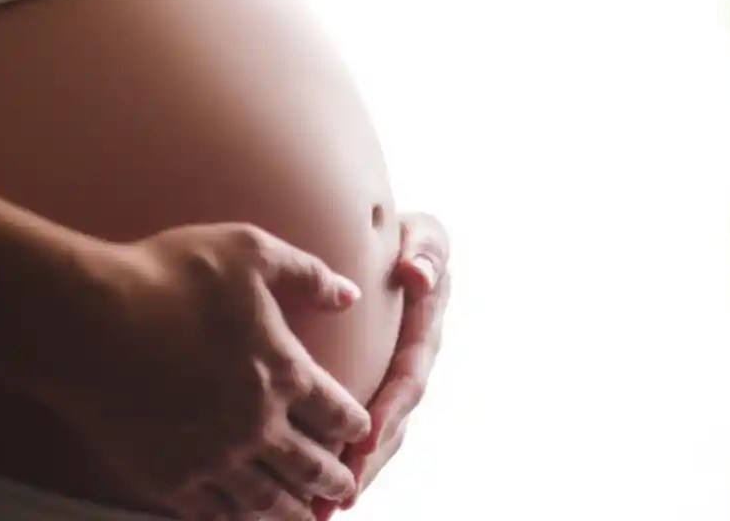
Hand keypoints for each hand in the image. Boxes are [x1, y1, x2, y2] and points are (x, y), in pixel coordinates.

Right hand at [46, 223, 370, 520]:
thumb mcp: (250, 251)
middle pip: (310, 464)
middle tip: (347, 490)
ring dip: (293, 511)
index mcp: (284, 372)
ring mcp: (213, 457)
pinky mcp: (168, 477)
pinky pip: (214, 512)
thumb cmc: (168, 277)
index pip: (337, 411)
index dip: (354, 424)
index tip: (360, 432)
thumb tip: (350, 294)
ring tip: (307, 519)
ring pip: (267, 498)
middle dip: (334, 478)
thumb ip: (307, 273)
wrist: (90, 320)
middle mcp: (257, 424)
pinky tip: (242, 519)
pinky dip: (236, 520)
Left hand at [313, 213, 450, 518]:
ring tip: (319, 514)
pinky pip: (352, 435)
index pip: (407, 381)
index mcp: (422, 338)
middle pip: (390, 429)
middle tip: (339, 495)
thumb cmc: (407, 241)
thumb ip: (426, 251)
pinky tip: (302, 496)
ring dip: (348, 478)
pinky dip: (333, 465)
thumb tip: (417, 273)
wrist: (394, 247)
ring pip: (372, 443)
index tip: (366, 436)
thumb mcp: (424, 236)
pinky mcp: (366, 395)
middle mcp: (408, 370)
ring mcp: (388, 387)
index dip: (389, 410)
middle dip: (365, 464)